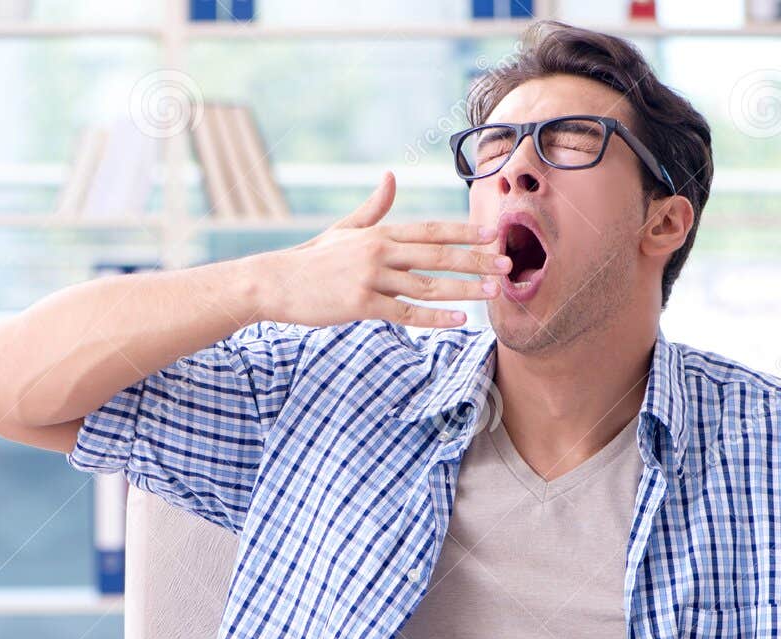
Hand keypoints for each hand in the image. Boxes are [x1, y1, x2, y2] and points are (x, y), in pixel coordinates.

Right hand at [256, 171, 511, 328]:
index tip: (493, 235)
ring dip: (463, 290)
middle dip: (475, 260)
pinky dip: (435, 317)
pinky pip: (406, 313)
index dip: (464, 233)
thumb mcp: (344, 229)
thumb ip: (374, 208)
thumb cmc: (311, 259)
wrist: (275, 284)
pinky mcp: (361, 305)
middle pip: (437, 255)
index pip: (431, 230)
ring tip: (492, 294)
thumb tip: (391, 176)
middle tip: (506, 265)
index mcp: (379, 233)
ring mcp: (370, 278)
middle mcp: (379, 251)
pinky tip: (459, 320)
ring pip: (427, 285)